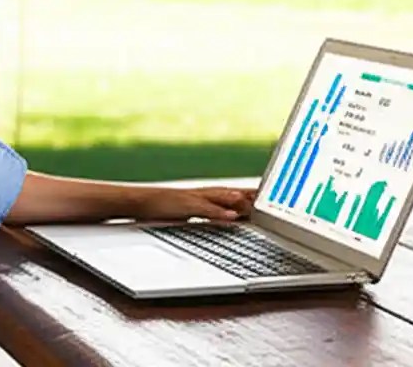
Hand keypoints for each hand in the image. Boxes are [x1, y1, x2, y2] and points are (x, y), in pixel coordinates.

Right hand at [134, 187, 257, 221]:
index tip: (268, 196)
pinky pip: (206, 210)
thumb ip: (205, 215)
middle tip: (272, 197)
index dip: (250, 193)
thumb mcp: (188, 212)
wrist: (140, 201)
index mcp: (204, 196)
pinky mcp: (186, 207)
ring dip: (241, 200)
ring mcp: (195, 199)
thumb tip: (222, 219)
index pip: (231, 193)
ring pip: (223, 198)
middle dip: (252, 195)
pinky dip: (220, 213)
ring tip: (258, 202)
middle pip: (232, 193)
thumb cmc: (162, 208)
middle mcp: (203, 194)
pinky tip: (232, 216)